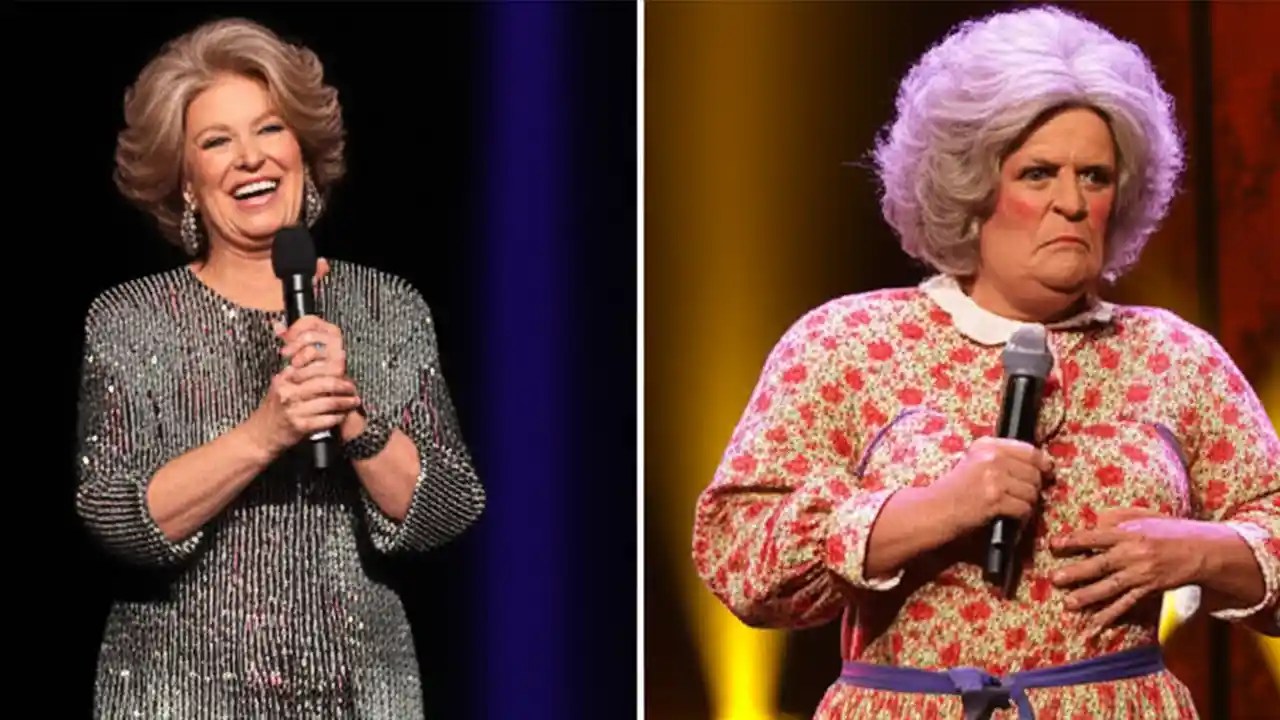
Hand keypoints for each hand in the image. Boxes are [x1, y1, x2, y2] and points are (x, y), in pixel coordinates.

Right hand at [251, 365, 361, 454]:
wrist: (260, 435)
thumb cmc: (274, 410)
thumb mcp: (280, 387)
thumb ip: (297, 374)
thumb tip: (321, 362)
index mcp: (285, 379)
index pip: (314, 368)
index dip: (333, 368)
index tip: (343, 369)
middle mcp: (288, 392)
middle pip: (325, 383)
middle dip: (344, 385)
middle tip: (352, 387)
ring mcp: (294, 410)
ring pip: (329, 402)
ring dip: (345, 402)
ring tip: (353, 401)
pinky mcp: (300, 426)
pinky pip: (326, 419)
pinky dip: (338, 417)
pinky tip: (343, 415)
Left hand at [275, 315, 347, 380]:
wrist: (331, 385)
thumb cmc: (317, 364)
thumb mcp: (303, 347)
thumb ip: (290, 336)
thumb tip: (277, 325)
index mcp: (330, 331)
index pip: (311, 321)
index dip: (294, 328)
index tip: (286, 336)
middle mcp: (336, 341)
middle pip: (309, 335)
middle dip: (293, 345)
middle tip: (285, 353)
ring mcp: (337, 355)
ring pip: (311, 351)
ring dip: (297, 360)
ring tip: (294, 367)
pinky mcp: (337, 370)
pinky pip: (313, 368)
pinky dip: (302, 373)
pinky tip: (299, 377)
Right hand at [928, 436, 1053, 537]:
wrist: (935, 509)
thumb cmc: (955, 489)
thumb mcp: (975, 462)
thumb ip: (1003, 459)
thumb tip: (1042, 465)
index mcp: (988, 445)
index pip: (1030, 450)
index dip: (1043, 463)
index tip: (1047, 472)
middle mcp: (992, 457)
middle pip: (1034, 473)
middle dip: (1033, 487)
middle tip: (1022, 496)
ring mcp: (994, 478)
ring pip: (1031, 492)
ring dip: (1026, 504)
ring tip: (1012, 508)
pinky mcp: (995, 499)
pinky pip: (1024, 508)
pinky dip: (1020, 517)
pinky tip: (1009, 517)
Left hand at [1050, 509, 1209, 635]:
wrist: (1201, 551)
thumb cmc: (1169, 530)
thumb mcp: (1144, 516)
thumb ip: (1118, 518)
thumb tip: (1094, 520)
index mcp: (1129, 534)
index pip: (1095, 537)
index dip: (1073, 540)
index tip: (1053, 544)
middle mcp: (1133, 554)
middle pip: (1100, 564)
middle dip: (1077, 572)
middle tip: (1055, 579)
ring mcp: (1141, 574)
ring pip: (1111, 587)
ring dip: (1088, 597)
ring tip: (1068, 604)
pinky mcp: (1148, 589)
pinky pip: (1126, 603)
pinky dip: (1110, 615)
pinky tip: (1094, 624)